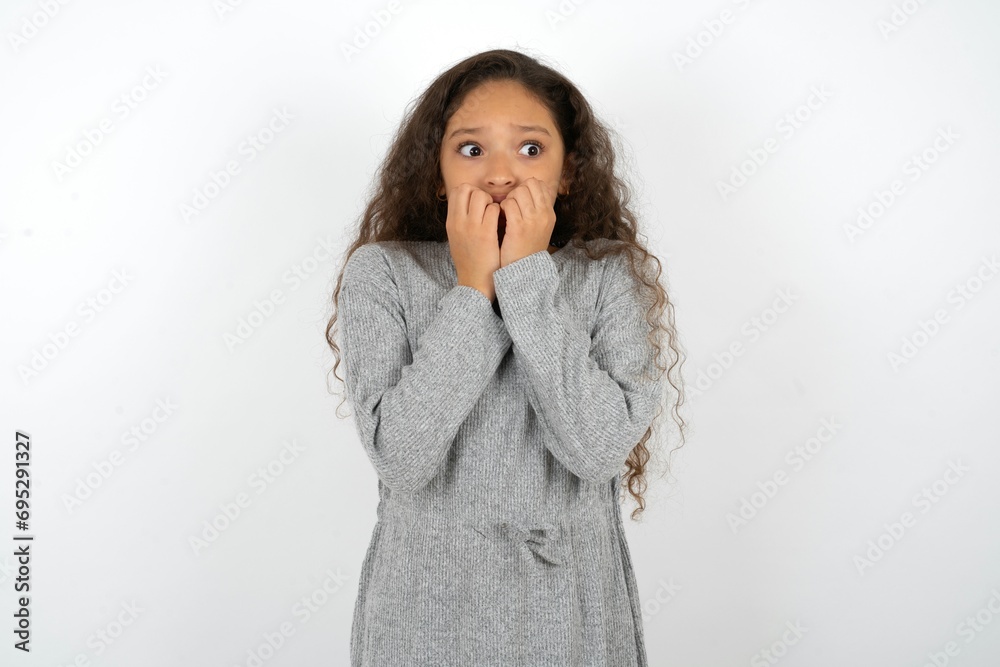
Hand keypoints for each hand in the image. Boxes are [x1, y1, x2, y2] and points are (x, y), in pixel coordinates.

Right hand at [444, 183, 500, 301]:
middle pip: (467, 189)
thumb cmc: (469, 260)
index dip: (469, 192)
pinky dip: (500, 212)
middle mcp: (458, 222)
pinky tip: (502, 223)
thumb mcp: (456, 237)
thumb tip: (467, 204)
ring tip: (495, 215)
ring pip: (481, 196)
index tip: (477, 203)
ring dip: (491, 202)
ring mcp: (472, 227)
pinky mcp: (486, 234)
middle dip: (480, 193)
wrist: (474, 282)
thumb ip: (459, 220)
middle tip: (487, 207)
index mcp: (450, 222)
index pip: (456, 191)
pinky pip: (494, 210)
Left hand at [498, 177, 557, 268]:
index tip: (521, 200)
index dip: (527, 188)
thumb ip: (538, 209)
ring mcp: (532, 220)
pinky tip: (501, 217)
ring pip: (518, 192)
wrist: (525, 271)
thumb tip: (532, 189)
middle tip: (512, 205)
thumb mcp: (541, 227)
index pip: (540, 185)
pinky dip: (502, 208)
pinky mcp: (518, 227)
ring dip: (509, 199)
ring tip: (506, 212)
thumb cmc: (528, 248)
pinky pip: (508, 204)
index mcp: (550, 213)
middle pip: (529, 184)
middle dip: (517, 191)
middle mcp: (544, 215)